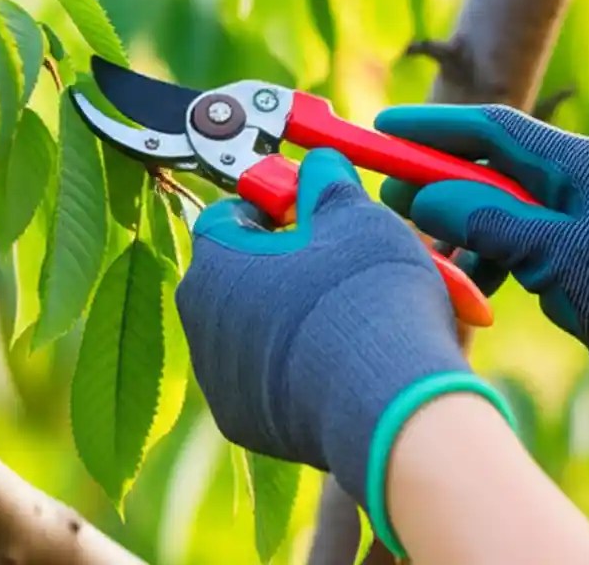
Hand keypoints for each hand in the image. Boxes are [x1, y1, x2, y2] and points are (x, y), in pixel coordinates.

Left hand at [174, 148, 512, 541]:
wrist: (388, 404)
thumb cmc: (369, 298)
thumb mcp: (356, 217)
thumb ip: (328, 183)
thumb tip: (320, 166)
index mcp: (216, 262)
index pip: (228, 216)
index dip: (271, 208)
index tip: (309, 212)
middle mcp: (200, 322)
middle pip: (239, 275)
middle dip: (284, 264)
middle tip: (338, 262)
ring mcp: (219, 378)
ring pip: (254, 328)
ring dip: (293, 316)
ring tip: (351, 314)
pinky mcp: (246, 422)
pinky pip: (269, 378)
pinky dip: (299, 366)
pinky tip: (345, 362)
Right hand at [375, 105, 588, 451]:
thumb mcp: (553, 256)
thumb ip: (485, 221)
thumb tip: (424, 197)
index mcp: (580, 163)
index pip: (492, 128)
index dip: (432, 128)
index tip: (382, 129)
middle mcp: (584, 180)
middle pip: (494, 166)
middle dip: (440, 181)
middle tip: (391, 197)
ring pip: (507, 210)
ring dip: (466, 229)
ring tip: (431, 257)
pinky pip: (527, 243)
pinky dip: (497, 258)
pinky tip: (478, 286)